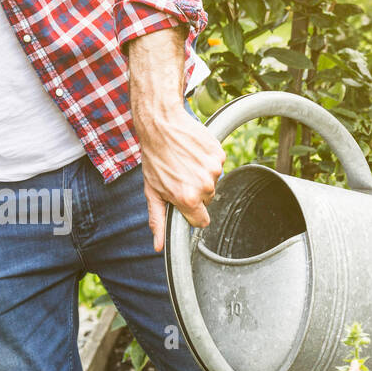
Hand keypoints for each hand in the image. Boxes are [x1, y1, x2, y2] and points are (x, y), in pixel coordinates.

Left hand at [136, 106, 225, 252]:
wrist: (161, 124)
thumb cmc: (154, 158)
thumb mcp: (151, 191)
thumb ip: (157, 220)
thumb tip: (159, 246)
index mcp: (187, 199)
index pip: (201, 221)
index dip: (191, 212)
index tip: (183, 201)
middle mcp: (204, 186)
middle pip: (207, 200)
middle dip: (195, 192)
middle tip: (179, 176)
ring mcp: (214, 170)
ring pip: (213, 182)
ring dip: (200, 175)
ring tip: (183, 162)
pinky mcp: (220, 154)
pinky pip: (217, 165)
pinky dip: (206, 161)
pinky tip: (192, 152)